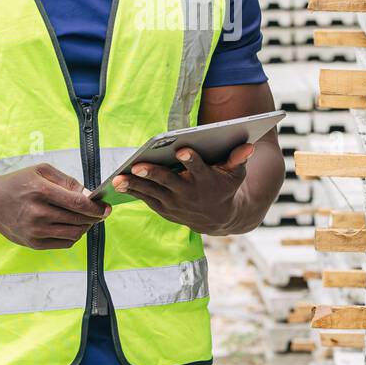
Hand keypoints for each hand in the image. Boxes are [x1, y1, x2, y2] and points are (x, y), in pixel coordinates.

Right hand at [0, 163, 108, 249]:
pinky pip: (64, 243)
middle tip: (100, 213)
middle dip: (95, 217)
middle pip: (78, 219)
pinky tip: (72, 226)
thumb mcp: (41, 171)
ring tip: (86, 219)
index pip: (78, 203)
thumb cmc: (19, 183)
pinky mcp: (33, 243)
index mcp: (41, 191)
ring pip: (74, 234)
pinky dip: (74, 236)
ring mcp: (35, 230)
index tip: (106, 208)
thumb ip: (67, 181)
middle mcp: (38, 213)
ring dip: (85, 227)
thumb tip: (89, 194)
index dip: (96, 207)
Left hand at [112, 143, 253, 235]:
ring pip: (152, 193)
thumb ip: (238, 159)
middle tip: (138, 166)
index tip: (183, 150)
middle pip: (168, 182)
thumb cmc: (225, 187)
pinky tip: (118, 183)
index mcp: (206, 181)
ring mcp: (174, 204)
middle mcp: (188, 194)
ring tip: (117, 178)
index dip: (191, 160)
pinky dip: (133, 192)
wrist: (217, 219)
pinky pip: (145, 199)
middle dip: (153, 174)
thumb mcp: (236, 174)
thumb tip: (248, 145)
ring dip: (134, 186)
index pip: (198, 169)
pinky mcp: (163, 209)